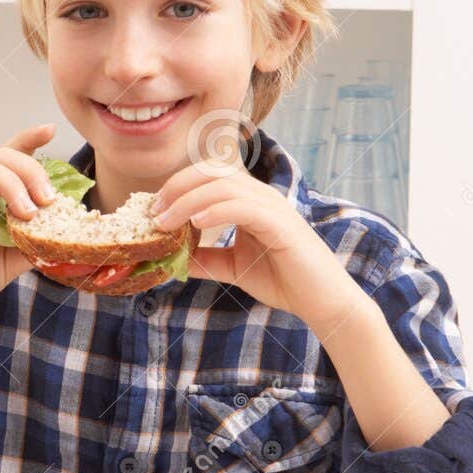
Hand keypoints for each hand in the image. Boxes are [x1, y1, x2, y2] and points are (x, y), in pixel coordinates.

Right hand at [0, 124, 57, 330]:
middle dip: (34, 173)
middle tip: (49, 200)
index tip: (50, 130)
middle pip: (8, 157)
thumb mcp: (17, 257)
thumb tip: (70, 232)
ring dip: (13, 181)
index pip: (15, 159)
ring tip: (28, 211)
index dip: (31, 141)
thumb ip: (39, 239)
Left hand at [152, 160, 364, 334]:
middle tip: (153, 212)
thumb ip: (204, 258)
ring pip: (223, 186)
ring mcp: (272, 206)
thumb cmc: (282, 280)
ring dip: (188, 200)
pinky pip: (243, 206)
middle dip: (177, 187)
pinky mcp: (280, 223)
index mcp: (249, 200)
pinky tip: (196, 223)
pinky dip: (216, 210)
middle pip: (211, 172)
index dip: (177, 186)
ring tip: (165, 221)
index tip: (153, 210)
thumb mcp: (232, 266)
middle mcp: (260, 195)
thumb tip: (169, 258)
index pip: (208, 176)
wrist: (320, 300)